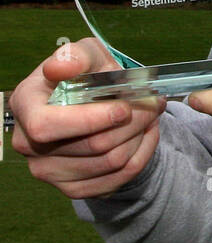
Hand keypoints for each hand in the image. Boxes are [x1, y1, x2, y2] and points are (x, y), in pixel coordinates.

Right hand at [10, 38, 165, 199]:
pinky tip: (145, 134)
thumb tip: (60, 68)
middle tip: (155, 103)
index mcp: (24, 106)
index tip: (124, 107)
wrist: (96, 103)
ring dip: (141, 136)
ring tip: (151, 115)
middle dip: (133, 122)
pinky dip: (142, 154)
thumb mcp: (87, 54)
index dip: (90, 120)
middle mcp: (28, 143)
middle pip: (92, 145)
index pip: (46, 126)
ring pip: (111, 162)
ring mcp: (49, 171)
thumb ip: (76, 56)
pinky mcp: (73, 188)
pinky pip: (118, 179)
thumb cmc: (87, 75)